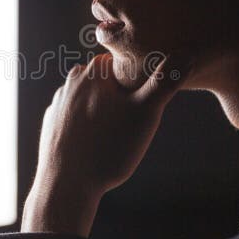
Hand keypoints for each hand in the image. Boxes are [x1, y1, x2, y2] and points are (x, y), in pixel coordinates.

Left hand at [21, 53, 186, 236]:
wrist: (66, 184)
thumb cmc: (109, 147)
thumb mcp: (146, 113)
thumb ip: (166, 82)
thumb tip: (188, 53)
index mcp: (94, 72)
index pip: (122, 61)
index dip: (137, 79)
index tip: (144, 99)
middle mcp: (71, 81)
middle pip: (105, 81)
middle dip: (119, 96)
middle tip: (131, 121)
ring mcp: (58, 102)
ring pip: (89, 99)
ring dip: (102, 111)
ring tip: (114, 135)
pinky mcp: (51, 123)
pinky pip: (75, 118)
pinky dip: (85, 127)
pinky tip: (95, 144)